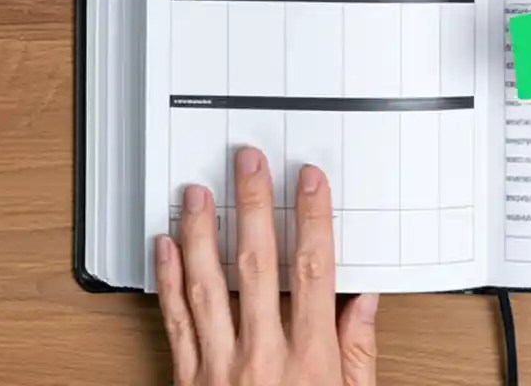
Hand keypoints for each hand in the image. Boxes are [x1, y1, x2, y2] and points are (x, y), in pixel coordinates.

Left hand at [155, 150, 377, 385]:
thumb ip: (357, 353)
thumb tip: (364, 304)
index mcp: (309, 361)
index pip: (312, 272)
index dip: (312, 220)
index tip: (309, 184)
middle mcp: (262, 358)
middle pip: (257, 266)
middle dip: (253, 207)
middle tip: (249, 166)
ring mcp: (220, 367)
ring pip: (207, 287)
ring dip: (202, 234)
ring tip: (198, 195)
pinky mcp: (188, 380)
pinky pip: (176, 322)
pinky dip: (168, 282)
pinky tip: (166, 246)